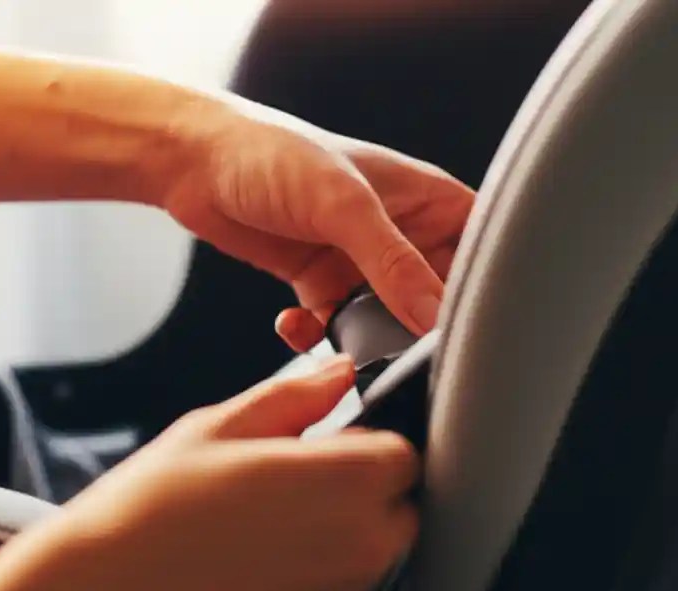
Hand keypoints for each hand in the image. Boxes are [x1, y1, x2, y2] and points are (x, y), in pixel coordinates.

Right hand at [56, 356, 418, 590]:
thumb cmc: (152, 509)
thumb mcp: (219, 426)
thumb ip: (296, 397)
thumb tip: (339, 374)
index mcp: (346, 479)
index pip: (403, 453)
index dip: (365, 444)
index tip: (328, 447)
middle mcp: (361, 544)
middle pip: (397, 507)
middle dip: (360, 493)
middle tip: (292, 488)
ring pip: (371, 557)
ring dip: (340, 540)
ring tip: (266, 532)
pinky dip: (315, 585)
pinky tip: (258, 572)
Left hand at [161, 99, 474, 351]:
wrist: (194, 161)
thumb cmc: (273, 153)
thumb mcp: (343, 205)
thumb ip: (392, 264)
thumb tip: (432, 318)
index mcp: (425, 197)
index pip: (481, 249)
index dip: (482, 288)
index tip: (465, 327)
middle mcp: (399, 230)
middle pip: (435, 294)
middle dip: (416, 325)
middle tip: (399, 349)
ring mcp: (359, 258)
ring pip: (385, 318)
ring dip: (362, 336)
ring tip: (340, 340)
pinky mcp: (320, 281)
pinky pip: (335, 324)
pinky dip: (317, 334)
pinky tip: (294, 323)